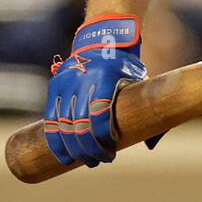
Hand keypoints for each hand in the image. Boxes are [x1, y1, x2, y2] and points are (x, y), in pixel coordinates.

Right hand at [43, 15, 149, 167]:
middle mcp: (82, 80)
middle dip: (89, 149)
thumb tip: (151, 145)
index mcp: (106, 77)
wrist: (102, 41)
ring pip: (63, 126)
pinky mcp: (55, 87)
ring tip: (86, 161)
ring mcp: (66, 83)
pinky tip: (64, 156)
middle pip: (80, 125)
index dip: (103, 138)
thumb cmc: (125, 67)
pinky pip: (50, 120)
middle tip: (99, 160)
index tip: (112, 151)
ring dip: (74, 150)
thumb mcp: (140, 80)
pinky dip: (56, 142)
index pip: (99, 115)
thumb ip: (148, 108)